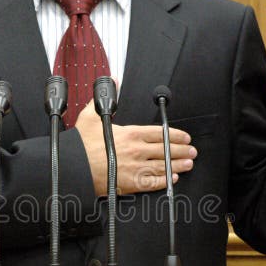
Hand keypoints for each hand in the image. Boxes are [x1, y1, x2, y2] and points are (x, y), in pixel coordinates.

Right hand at [74, 101, 196, 196]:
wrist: (74, 167)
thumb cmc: (81, 145)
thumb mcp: (91, 116)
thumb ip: (106, 99)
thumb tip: (113, 81)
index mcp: (131, 134)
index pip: (160, 133)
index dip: (175, 135)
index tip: (184, 136)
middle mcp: (137, 150)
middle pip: (166, 149)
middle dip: (182, 150)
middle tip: (191, 150)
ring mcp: (136, 168)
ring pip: (163, 165)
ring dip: (178, 165)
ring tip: (188, 164)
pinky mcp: (131, 184)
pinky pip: (153, 183)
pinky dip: (165, 181)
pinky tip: (172, 179)